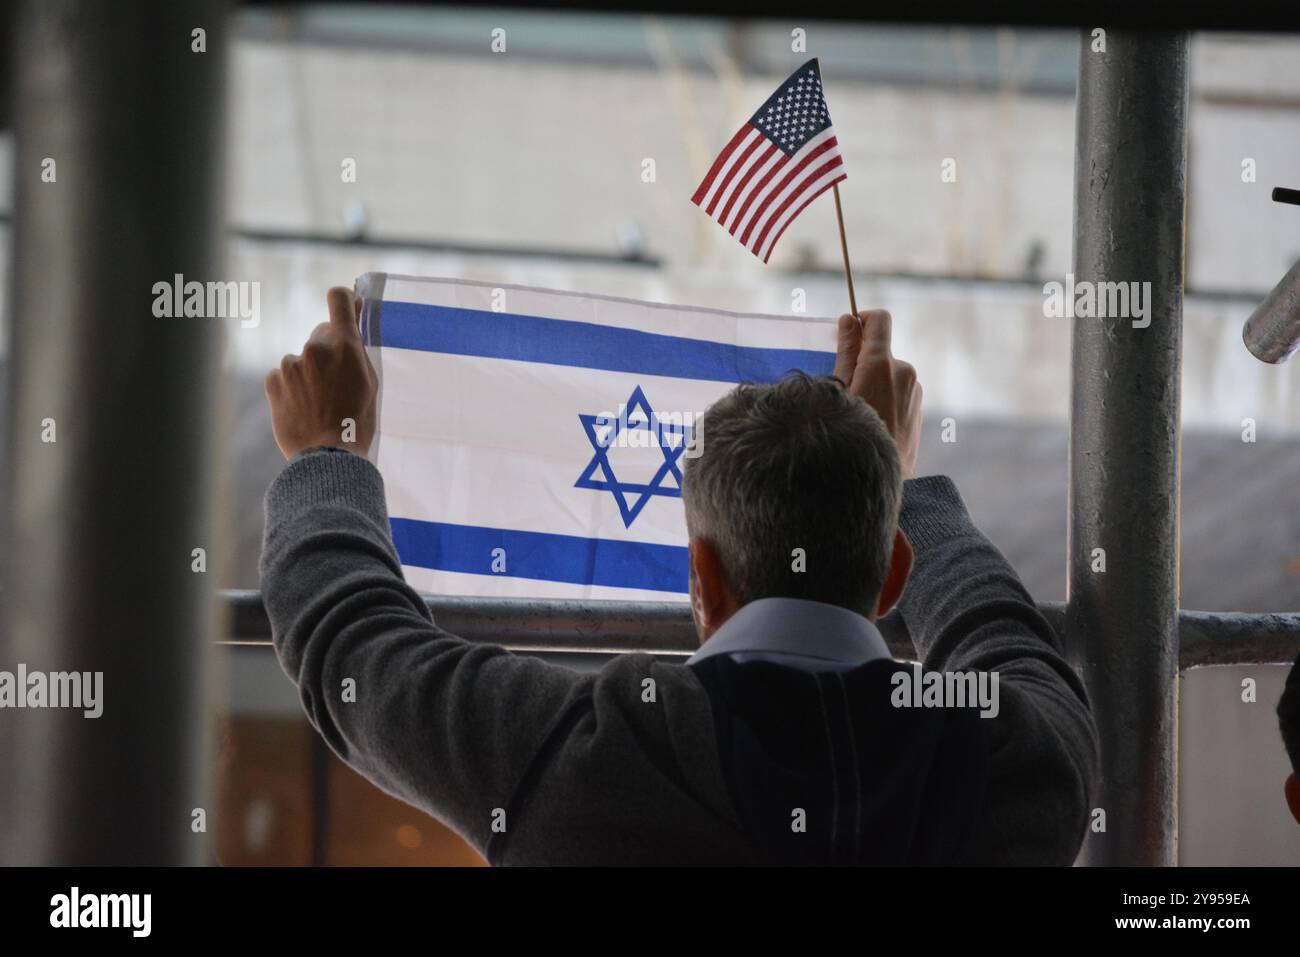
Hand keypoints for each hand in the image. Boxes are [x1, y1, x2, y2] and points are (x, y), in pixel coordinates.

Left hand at [265, 287, 377, 459]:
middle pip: (322, 334)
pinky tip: (303, 406)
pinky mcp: (273, 381)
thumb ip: (358, 350)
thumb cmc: (356, 421)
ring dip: (309, 372)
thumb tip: (352, 323)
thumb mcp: (370, 383)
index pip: (339, 299)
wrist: (328, 456)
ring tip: (319, 402)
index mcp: (345, 345)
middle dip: (329, 350)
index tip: (347, 306)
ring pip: (302, 358)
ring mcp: (291, 364)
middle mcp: (316, 348)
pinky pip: (283, 374)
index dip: (344, 300)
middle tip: (337, 381)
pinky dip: (292, 386)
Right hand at [833, 309, 922, 477]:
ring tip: (861, 412)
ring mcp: (914, 389)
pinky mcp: (918, 405)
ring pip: (888, 373)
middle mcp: (904, 371)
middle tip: (845, 391)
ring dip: (874, 383)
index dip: (862, 319)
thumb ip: (845, 353)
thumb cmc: (853, 434)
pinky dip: (885, 398)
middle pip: (880, 352)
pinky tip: (876, 422)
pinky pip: (898, 391)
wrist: (884, 475)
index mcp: (881, 363)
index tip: (849, 331)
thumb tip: (848, 320)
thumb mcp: (839, 391)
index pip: (879, 320)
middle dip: (862, 363)